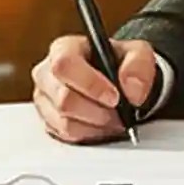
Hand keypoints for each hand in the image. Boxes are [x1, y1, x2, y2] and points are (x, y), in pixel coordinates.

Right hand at [31, 35, 156, 143]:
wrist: (116, 82)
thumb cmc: (120, 63)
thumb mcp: (138, 54)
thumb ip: (138, 64)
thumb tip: (131, 87)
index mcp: (64, 49)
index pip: (65, 64)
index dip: (90, 83)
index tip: (115, 97)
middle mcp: (47, 74)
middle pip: (63, 99)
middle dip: (98, 111)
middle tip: (120, 113)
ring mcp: (45, 100)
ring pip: (65, 122)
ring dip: (96, 125)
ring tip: (114, 118)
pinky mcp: (49, 122)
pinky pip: (67, 136)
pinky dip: (90, 134)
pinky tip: (102, 125)